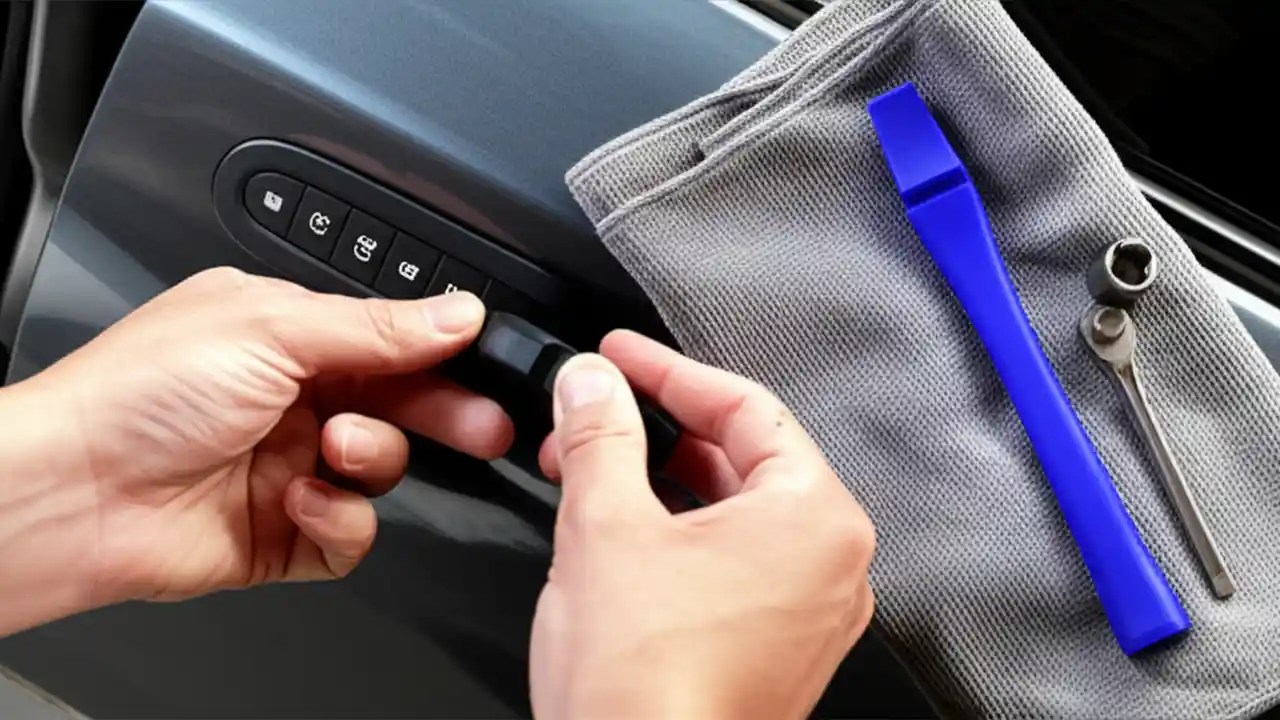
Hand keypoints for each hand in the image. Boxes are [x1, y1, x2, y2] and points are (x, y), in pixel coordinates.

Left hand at [0, 268, 511, 633]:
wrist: (76, 494)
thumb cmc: (141, 395)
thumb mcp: (272, 330)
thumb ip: (377, 326)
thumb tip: (457, 311)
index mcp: (286, 335)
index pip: (389, 339)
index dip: (440, 352)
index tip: (483, 360)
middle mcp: (292, 399)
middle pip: (401, 405)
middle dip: (445, 413)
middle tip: (483, 425)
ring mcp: (291, 466)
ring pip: (383, 467)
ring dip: (370, 457)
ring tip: (334, 449)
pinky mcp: (287, 532)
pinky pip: (354, 530)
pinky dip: (340, 518)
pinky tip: (304, 499)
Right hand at [530, 331, 875, 718]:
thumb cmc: (645, 683)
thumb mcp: (605, 526)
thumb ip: (600, 435)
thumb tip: (592, 384)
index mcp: (814, 516)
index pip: (744, 406)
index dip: (667, 371)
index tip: (619, 356)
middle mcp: (831, 562)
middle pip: (743, 456)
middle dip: (656, 429)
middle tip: (594, 410)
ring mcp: (809, 611)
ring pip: (734, 512)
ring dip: (660, 481)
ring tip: (591, 469)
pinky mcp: (778, 648)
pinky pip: (735, 563)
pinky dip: (679, 534)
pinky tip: (622, 529)